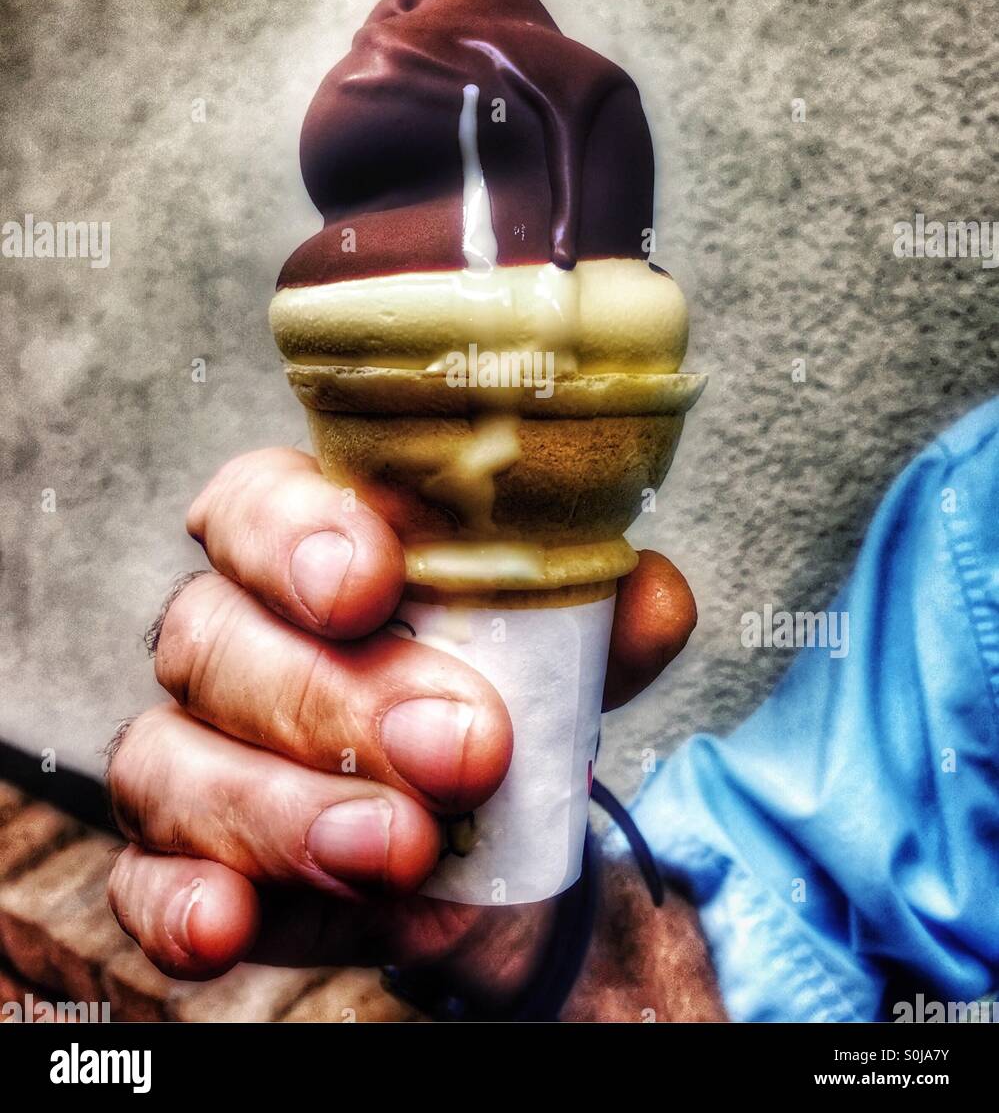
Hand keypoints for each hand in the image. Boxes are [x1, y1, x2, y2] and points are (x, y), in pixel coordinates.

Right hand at [107, 447, 695, 1006]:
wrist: (477, 843)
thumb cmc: (494, 704)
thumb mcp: (559, 658)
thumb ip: (599, 623)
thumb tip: (651, 594)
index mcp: (302, 552)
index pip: (256, 505)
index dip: (297, 535)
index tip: (373, 584)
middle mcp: (226, 640)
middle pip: (219, 640)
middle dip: (340, 699)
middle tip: (463, 747)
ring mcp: (188, 753)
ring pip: (171, 762)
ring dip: (284, 810)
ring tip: (396, 848)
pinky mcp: (178, 865)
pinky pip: (142, 882)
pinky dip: (180, 904)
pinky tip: (229, 921)